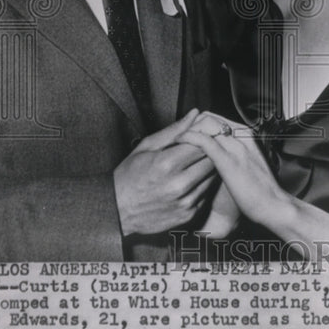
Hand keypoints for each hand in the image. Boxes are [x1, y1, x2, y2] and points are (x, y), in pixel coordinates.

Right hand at [114, 110, 216, 234]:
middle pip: (211, 161)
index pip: (202, 144)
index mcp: (167, 163)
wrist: (117, 210)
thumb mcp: (147, 147)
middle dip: (209, 152)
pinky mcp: (188, 214)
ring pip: (212, 178)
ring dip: (207, 169)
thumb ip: (174, 131)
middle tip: (201, 149)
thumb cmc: (129, 175)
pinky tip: (189, 181)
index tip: (202, 134)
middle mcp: (178, 184)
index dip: (204, 137)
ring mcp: (184, 202)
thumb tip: (195, 114)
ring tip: (193, 164)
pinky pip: (206, 194)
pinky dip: (202, 185)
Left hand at [183, 113, 291, 229]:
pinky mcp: (228, 160)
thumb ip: (231, 152)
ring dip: (187, 129)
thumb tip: (213, 147)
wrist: (273, 206)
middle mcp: (241, 135)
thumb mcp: (246, 164)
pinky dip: (188, 138)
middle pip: (208, 117)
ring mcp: (235, 146)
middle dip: (189, 123)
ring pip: (206, 124)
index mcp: (245, 135)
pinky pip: (204, 141)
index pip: (214, 117)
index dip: (195, 123)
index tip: (183, 133)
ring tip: (173, 139)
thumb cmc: (258, 190)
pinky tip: (178, 142)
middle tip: (174, 136)